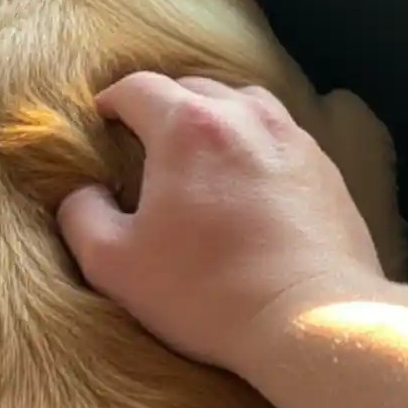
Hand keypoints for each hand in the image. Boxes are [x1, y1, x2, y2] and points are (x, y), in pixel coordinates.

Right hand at [57, 72, 407, 371]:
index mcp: (187, 127)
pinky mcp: (325, 169)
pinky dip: (255, 146)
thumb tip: (82, 192)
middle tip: (146, 146)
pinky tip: (249, 185)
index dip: (112, 101)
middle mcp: (243, 116)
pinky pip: (280, 137)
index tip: (103, 123)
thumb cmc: (207, 292)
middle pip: (192, 88)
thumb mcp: (115, 264)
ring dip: (214, 119)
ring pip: (243, 104)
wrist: (311, 320)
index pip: (137, 87)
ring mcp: (292, 138)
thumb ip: (82, 215)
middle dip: (163, 107)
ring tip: (201, 156)